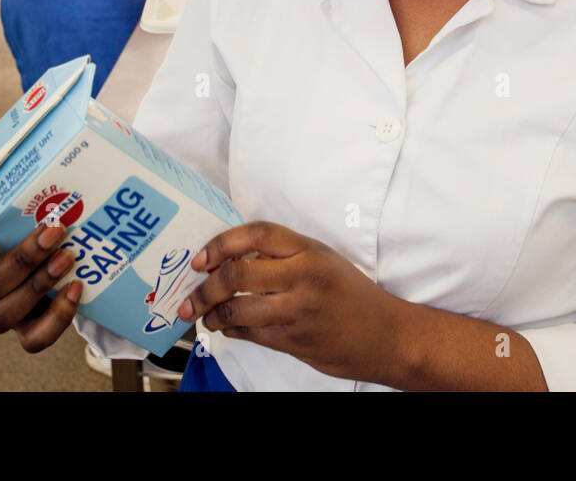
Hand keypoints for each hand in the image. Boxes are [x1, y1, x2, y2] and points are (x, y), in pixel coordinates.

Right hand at [0, 137, 81, 352]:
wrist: (51, 250)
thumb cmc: (16, 222)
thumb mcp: (2, 196)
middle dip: (22, 261)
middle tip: (54, 231)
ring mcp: (3, 312)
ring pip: (5, 316)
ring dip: (38, 287)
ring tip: (68, 256)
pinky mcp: (30, 328)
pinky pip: (34, 339)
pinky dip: (55, 319)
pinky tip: (76, 289)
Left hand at [178, 221, 406, 383]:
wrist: (384, 335)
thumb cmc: (351, 295)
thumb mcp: (322, 260)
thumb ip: (283, 256)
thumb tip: (232, 259)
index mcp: (308, 250)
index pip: (256, 235)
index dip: (221, 244)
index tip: (200, 259)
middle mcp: (302, 276)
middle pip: (237, 275)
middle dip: (204, 289)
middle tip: (190, 296)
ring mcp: (298, 311)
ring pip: (237, 311)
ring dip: (212, 314)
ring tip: (203, 315)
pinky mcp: (294, 340)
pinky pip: (249, 334)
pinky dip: (230, 331)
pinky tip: (226, 328)